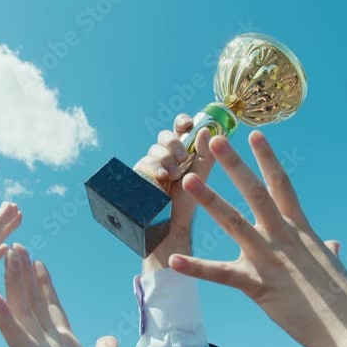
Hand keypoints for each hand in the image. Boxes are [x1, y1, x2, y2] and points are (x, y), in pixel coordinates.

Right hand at [0, 245, 124, 346]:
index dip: (45, 286)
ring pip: (24, 314)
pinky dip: (4, 317)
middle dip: (25, 275)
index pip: (53, 311)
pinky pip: (18, 340)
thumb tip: (108, 336)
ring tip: (7, 255)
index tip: (38, 261)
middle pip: (34, 305)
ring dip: (14, 284)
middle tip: (16, 245)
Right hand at [133, 113, 215, 267]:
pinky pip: (143, 163)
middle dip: (173, 143)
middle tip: (182, 157)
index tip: (187, 124)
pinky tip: (162, 177)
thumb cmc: (189, 200)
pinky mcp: (140, 176)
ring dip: (166, 159)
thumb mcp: (201, 175)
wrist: (173, 225)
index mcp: (182, 151)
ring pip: (154, 149)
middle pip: (165, 135)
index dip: (182, 122)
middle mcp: (166, 155)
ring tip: (175, 175)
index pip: (180, 129)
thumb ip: (206, 153)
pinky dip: (155, 168)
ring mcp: (151, 165)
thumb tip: (206, 129)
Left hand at [169, 132, 346, 346]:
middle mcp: (285, 238)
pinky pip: (222, 275)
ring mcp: (272, 260)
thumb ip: (327, 252)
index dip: (267, 159)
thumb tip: (333, 244)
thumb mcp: (333, 269)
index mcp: (302, 231)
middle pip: (256, 192)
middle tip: (214, 139)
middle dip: (234, 165)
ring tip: (188, 179)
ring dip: (210, 200)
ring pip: (235, 223)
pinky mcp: (261, 287)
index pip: (282, 186)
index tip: (254, 135)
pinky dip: (197, 268)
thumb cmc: (345, 304)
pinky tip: (174, 259)